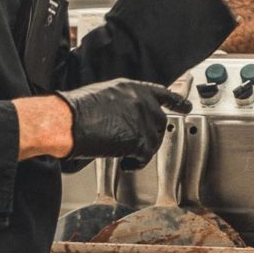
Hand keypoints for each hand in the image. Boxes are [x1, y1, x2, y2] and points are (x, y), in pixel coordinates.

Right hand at [54, 78, 191, 169]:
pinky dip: (136, 164)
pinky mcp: (140, 139)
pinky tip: (124, 164)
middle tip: (139, 147)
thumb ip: (120, 105)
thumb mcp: (102, 96)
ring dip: (142, 151)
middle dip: (151, 136)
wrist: (67, 121)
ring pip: (154, 141)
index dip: (176, 101)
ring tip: (125, 156)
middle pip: (160, 122)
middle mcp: (141, 101)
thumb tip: (122, 119)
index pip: (161, 93)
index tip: (186, 107)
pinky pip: (145, 156)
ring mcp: (143, 119)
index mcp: (130, 88)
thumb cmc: (74, 111)